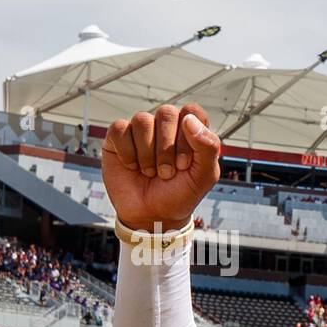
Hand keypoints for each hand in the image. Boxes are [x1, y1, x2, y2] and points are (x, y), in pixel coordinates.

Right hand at [103, 104, 220, 233]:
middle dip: (168, 148)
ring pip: (142, 120)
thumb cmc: (181, 194)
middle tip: (168, 173)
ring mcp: (142, 131)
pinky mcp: (118, 137)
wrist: (153, 215)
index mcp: (190, 132)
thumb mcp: (205, 175)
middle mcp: (166, 127)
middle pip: (166, 113)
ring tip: (151, 172)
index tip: (186, 162)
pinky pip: (120, 128)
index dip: (190, 134)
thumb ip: (208, 146)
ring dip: (148, 153)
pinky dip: (128, 153)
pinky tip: (133, 167)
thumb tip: (188, 120)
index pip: (193, 111)